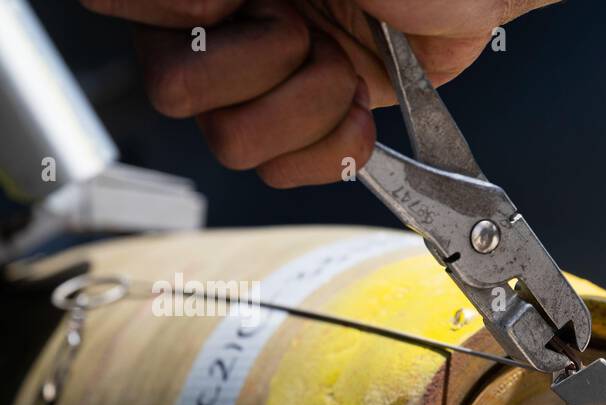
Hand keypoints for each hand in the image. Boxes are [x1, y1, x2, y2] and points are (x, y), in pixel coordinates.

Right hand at [81, 0, 557, 186]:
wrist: (476, 0)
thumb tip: (193, 7)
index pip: (116, 5)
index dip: (173, 13)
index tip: (232, 2)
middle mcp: (222, 25)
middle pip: (174, 91)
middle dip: (262, 67)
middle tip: (307, 31)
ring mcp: (264, 80)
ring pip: (232, 141)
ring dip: (308, 103)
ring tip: (342, 64)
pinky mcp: (308, 126)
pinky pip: (283, 172)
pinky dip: (332, 146)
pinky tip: (356, 106)